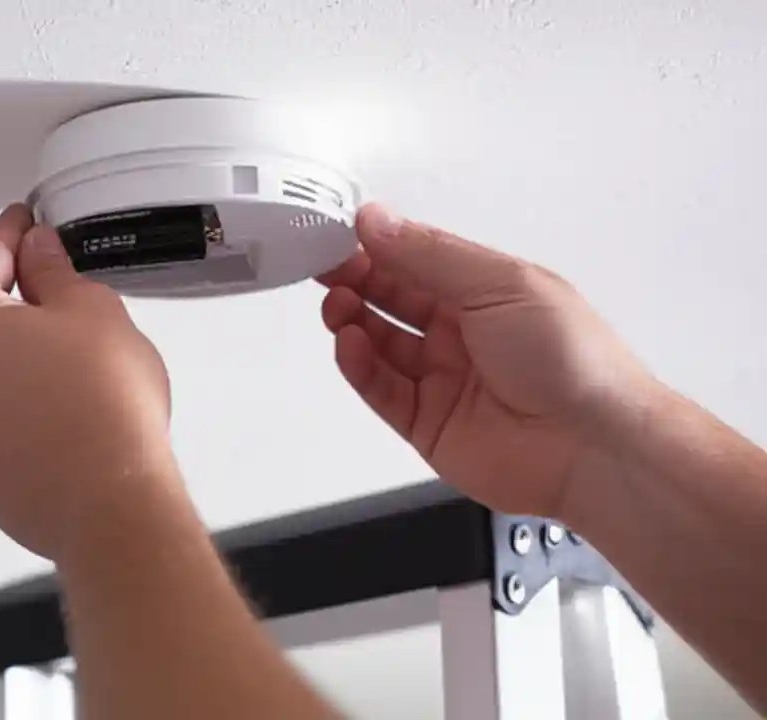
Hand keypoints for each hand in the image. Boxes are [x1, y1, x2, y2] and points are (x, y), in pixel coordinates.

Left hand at [0, 205, 175, 560]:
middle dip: (2, 290)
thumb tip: (35, 252)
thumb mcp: (91, 311)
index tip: (28, 222)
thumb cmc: (103, 406)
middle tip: (45, 276)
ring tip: (55, 346)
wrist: (108, 508)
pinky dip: (2, 395)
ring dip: (0, 348)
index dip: (10, 232)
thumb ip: (53, 272)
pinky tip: (46, 398)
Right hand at [318, 204, 658, 517]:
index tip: (341, 235)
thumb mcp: (499, 284)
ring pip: (379, 344)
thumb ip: (429, 255)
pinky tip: (349, 342)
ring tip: (337, 305)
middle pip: (392, 300)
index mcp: (485, 292)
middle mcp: (462, 334)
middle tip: (326, 269)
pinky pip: (380, 390)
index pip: (416, 261)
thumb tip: (376, 219)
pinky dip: (358, 365)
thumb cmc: (571, 360)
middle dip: (357, 281)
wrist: (594, 449)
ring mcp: (442, 379)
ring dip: (352, 320)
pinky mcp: (427, 424)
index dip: (378, 248)